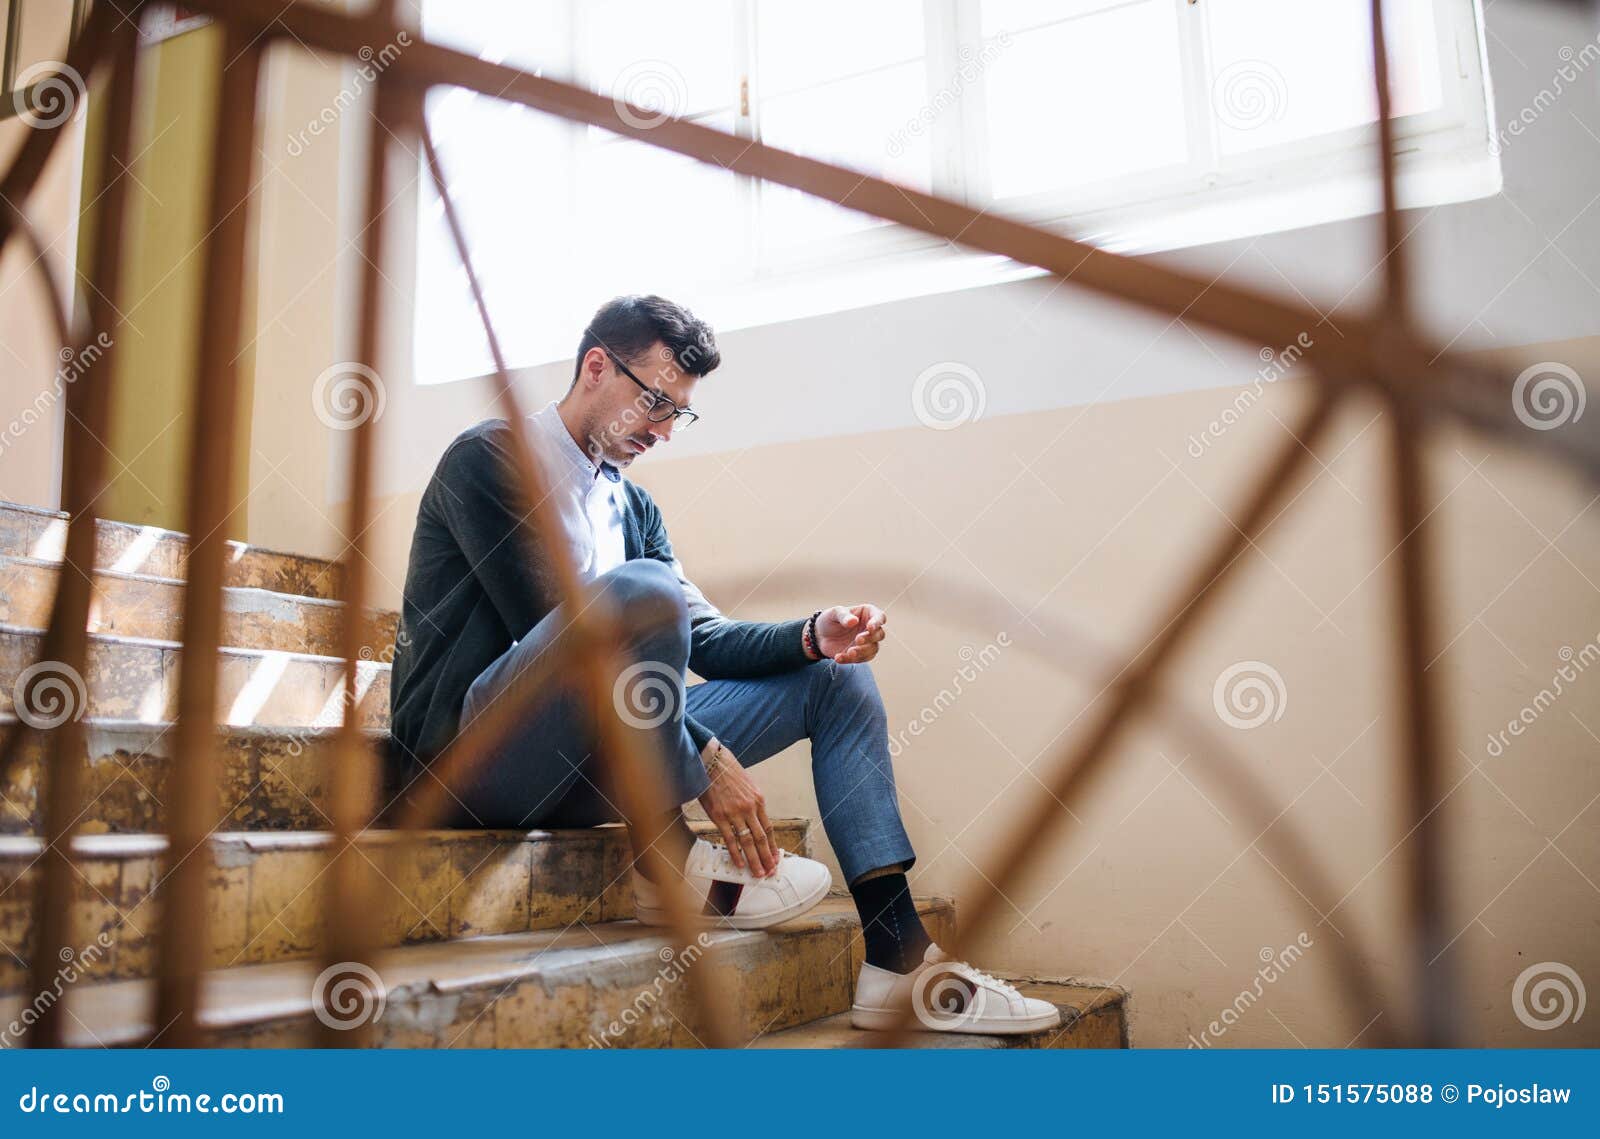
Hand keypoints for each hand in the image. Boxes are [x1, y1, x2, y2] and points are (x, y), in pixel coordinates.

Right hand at [696, 743, 778, 876]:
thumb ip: (752, 804)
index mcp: (759, 800)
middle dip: (766, 858)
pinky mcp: (720, 816)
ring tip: (757, 873)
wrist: (712, 761)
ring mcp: (735, 813)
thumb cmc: (728, 772)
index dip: (772, 847)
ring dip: (754, 860)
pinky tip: (739, 864)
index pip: (769, 829)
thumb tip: (755, 822)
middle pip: (761, 839)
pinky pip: (730, 839)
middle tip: (770, 872)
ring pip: (748, 842)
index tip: (775, 859)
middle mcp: (750, 808)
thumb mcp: (748, 786)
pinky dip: (735, 853)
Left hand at [814, 604, 886, 663]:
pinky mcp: (861, 655)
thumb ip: (844, 616)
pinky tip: (838, 657)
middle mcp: (870, 628)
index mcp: (867, 613)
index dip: (877, 622)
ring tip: (848, 652)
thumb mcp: (834, 613)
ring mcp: (867, 643)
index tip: (870, 627)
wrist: (820, 636)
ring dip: (862, 652)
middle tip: (857, 639)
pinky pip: (861, 659)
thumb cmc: (830, 619)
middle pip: (879, 634)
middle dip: (870, 638)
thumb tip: (853, 621)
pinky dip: (850, 660)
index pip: (879, 617)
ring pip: (873, 649)